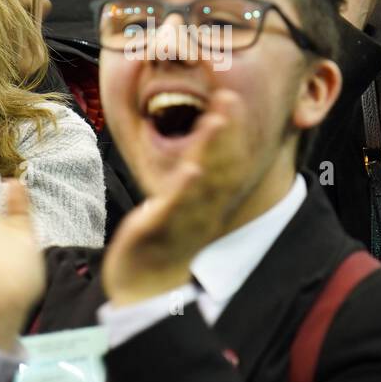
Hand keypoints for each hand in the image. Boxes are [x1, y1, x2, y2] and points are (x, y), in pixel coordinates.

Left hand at [102, 90, 248, 306]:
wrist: (146, 286)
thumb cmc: (164, 240)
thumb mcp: (182, 203)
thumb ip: (193, 175)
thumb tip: (196, 144)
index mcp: (209, 200)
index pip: (228, 161)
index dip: (234, 130)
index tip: (233, 97)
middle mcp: (204, 208)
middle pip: (223, 167)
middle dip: (228, 131)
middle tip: (231, 96)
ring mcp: (185, 219)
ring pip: (205, 184)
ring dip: (212, 151)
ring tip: (216, 120)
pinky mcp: (162, 232)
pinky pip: (177, 210)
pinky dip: (186, 189)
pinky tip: (192, 169)